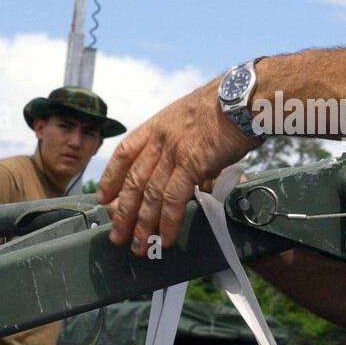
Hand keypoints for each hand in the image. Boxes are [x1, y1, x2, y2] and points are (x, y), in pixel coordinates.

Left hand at [96, 81, 259, 255]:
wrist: (242, 98)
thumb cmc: (225, 107)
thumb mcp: (192, 120)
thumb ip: (184, 148)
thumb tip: (192, 179)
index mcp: (156, 126)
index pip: (124, 154)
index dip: (111, 178)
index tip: (103, 198)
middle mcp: (159, 140)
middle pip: (133, 182)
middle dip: (122, 212)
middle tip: (116, 235)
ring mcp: (173, 152)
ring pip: (150, 195)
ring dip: (143, 225)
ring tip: (140, 246)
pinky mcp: (192, 164)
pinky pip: (173, 199)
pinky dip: (168, 222)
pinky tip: (166, 237)